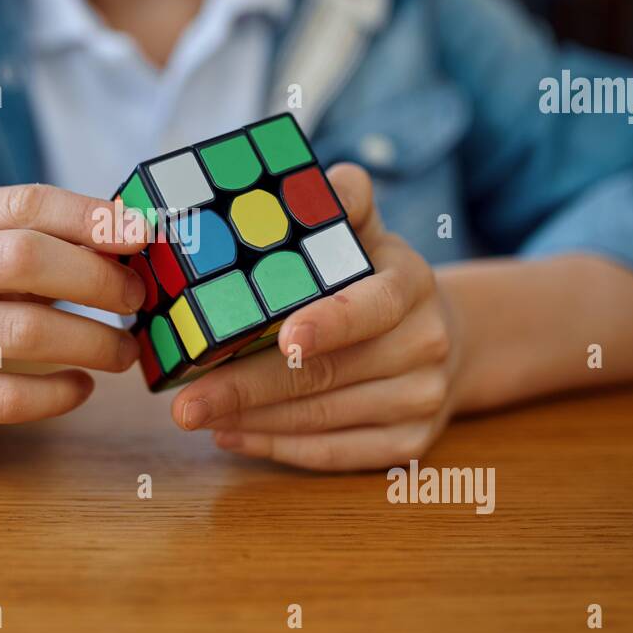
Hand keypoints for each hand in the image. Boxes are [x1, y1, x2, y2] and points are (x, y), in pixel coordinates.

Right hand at [0, 184, 147, 447]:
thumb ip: (31, 239)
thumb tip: (131, 236)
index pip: (25, 204)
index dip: (93, 218)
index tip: (146, 236)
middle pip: (26, 259)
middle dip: (98, 279)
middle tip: (137, 300)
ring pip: (23, 331)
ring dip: (93, 342)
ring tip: (123, 351)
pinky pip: (7, 396)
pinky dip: (60, 393)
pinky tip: (82, 387)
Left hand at [170, 164, 462, 470]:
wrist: (447, 336)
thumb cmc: (378, 278)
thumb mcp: (366, 232)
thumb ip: (343, 200)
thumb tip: (324, 177)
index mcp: (413, 285)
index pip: (373, 305)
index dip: (330, 322)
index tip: (284, 338)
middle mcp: (426, 345)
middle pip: (328, 374)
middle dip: (249, 389)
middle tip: (186, 403)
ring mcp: (422, 399)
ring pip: (325, 418)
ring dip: (253, 422)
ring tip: (197, 414)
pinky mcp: (410, 444)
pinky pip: (336, 454)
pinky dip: (279, 448)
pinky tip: (232, 436)